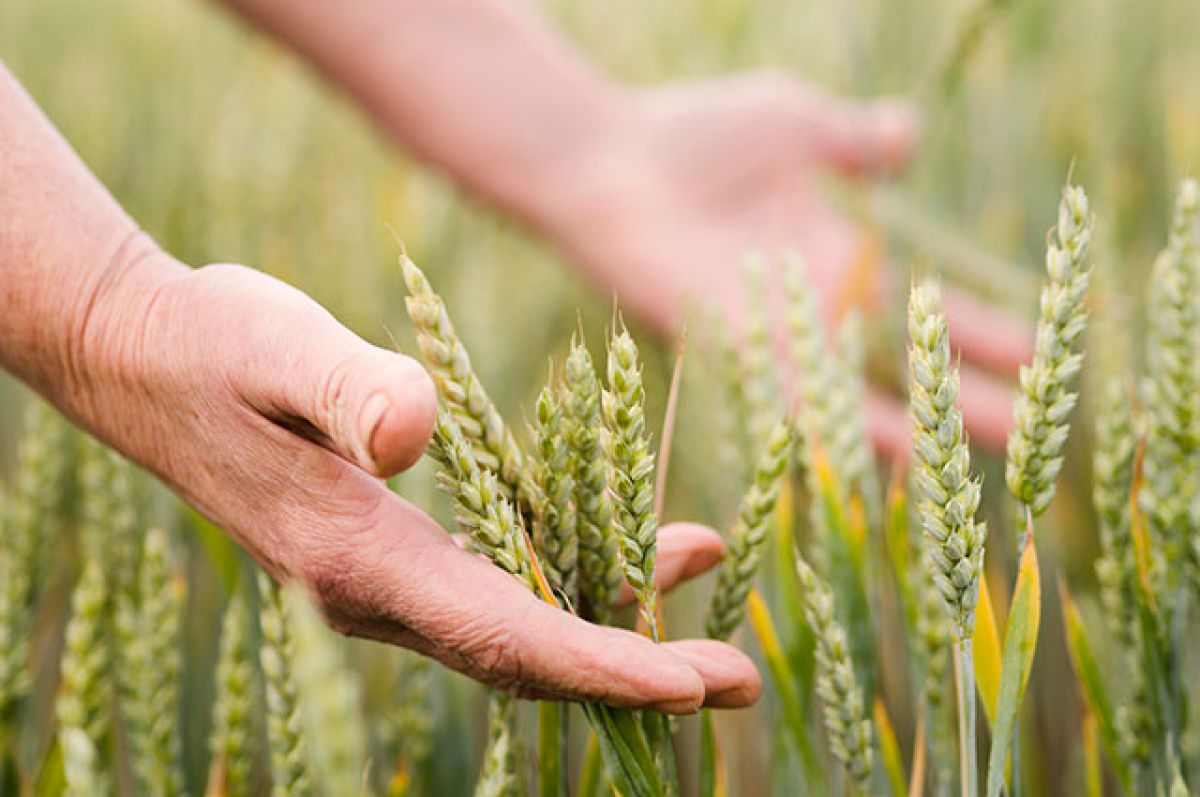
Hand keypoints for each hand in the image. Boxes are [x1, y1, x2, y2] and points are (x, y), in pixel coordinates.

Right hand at [66, 246, 758, 710]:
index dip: (599, 664)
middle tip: (738, 680)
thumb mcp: (275, 346)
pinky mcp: (396, 545)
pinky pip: (501, 580)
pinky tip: (637, 538)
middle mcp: (376, 590)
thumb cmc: (215, 345)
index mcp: (357, 557)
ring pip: (519, 621)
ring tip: (711, 580)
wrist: (151, 361)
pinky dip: (576, 571)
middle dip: (633, 669)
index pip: (500, 634)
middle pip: (524, 654)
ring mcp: (386, 576)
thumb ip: (346, 388)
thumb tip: (416, 432)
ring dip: (617, 617)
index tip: (690, 683)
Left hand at [541, 72, 1031, 458]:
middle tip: (1036, 423)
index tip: (1039, 343)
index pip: (926, 302)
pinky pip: (806, 410)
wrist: (612, 164)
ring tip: (989, 452)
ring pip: (868, 396)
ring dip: (927, 425)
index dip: (981, 324)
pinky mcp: (742, 360)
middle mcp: (816, 312)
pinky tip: (897, 468)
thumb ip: (854, 140)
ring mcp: (781, 341)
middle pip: (908, 362)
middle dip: (970, 389)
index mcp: (838, 258)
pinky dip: (849, 438)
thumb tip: (910, 136)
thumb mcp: (797, 124)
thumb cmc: (695, 136)